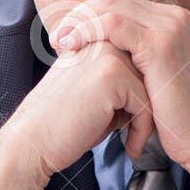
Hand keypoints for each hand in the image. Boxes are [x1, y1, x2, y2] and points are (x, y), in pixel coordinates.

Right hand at [0, 36, 154, 178]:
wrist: (32, 142)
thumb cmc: (64, 125)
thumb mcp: (95, 94)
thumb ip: (121, 81)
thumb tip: (157, 84)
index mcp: (95, 40)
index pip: (140, 64)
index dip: (142, 96)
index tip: (137, 125)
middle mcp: (102, 39)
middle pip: (150, 73)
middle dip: (148, 108)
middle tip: (139, 136)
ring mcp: (107, 53)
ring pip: (153, 87)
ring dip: (148, 121)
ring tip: (134, 143)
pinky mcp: (112, 73)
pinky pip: (148, 102)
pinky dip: (144, 131)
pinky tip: (130, 149)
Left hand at [50, 0, 189, 171]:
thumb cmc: (176, 118)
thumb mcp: (153, 78)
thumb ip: (134, 58)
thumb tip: (102, 51)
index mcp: (173, 21)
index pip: (121, 1)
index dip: (89, 15)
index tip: (67, 37)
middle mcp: (175, 16)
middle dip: (79, 15)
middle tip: (57, 39)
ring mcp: (171, 27)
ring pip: (110, 5)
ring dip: (79, 22)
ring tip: (59, 44)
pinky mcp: (161, 45)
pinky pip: (113, 24)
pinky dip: (87, 32)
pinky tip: (71, 50)